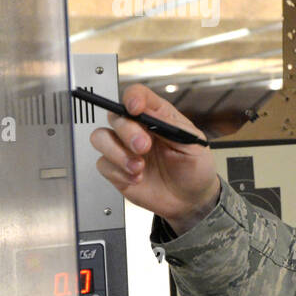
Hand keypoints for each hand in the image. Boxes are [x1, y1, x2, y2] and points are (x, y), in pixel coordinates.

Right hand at [89, 83, 219, 234]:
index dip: (133, 97)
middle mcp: (138, 130)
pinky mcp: (117, 169)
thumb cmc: (195, 168)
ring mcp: (125, 149)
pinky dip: (118, 172)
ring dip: (118, 152)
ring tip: (139, 167)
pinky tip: (137, 178)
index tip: (135, 108)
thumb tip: (149, 111)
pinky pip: (103, 164)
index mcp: (158, 117)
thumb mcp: (193, 145)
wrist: (191, 200)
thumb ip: (170, 126)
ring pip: (101, 137)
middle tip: (144, 147)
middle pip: (116, 116)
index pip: (138, 96)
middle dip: (127, 131)